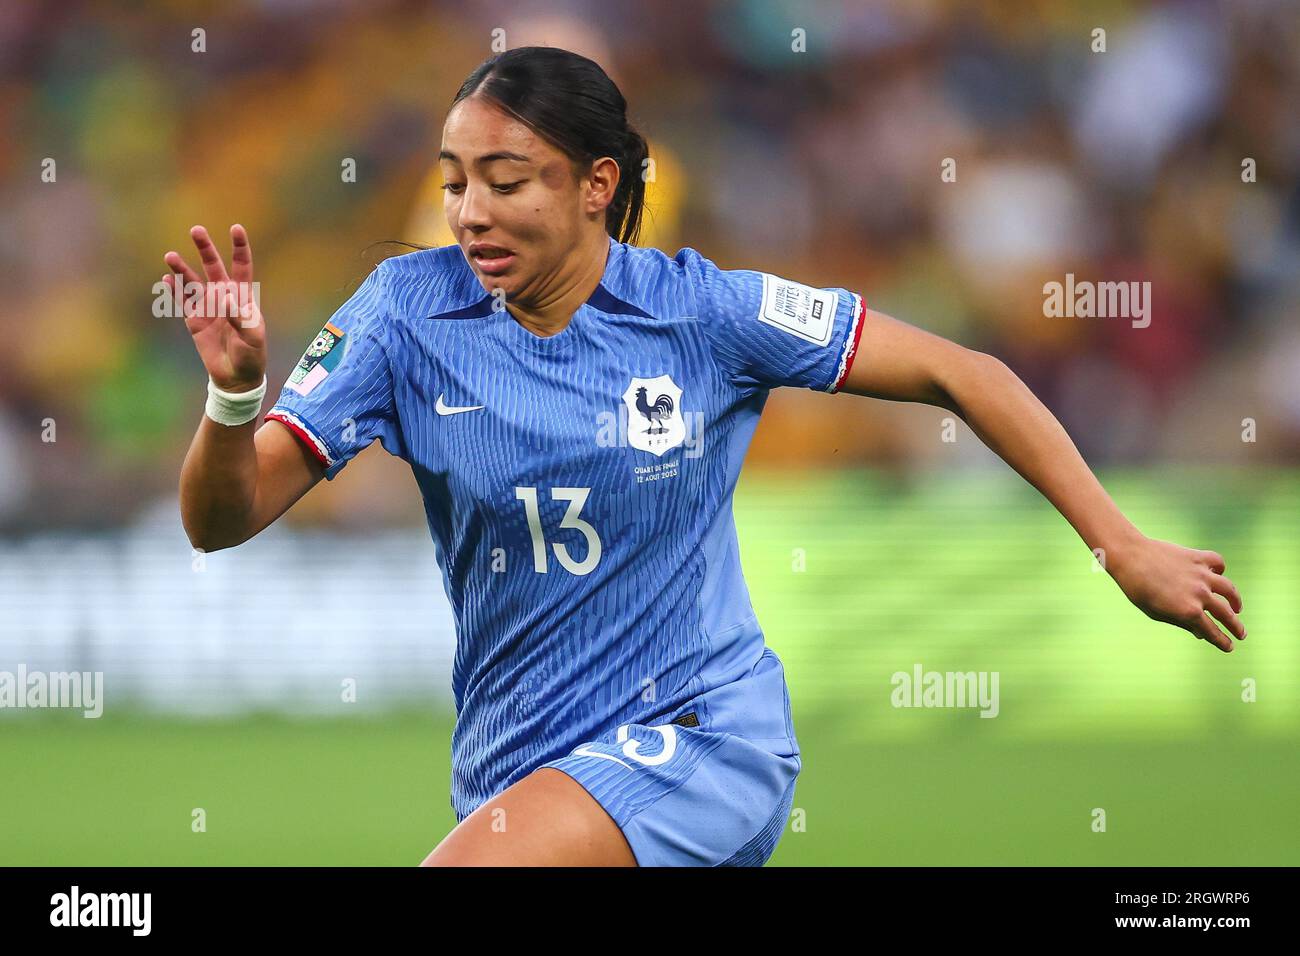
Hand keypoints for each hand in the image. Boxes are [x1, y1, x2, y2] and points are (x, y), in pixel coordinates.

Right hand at [163, 224, 265, 391]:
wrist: (237, 377)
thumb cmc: (252, 355)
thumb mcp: (253, 337)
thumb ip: (240, 317)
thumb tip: (225, 297)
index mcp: (243, 297)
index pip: (242, 266)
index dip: (240, 247)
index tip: (236, 228)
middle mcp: (224, 297)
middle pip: (213, 267)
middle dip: (205, 249)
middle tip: (196, 230)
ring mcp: (208, 308)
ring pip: (193, 283)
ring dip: (182, 269)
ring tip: (170, 256)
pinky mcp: (194, 322)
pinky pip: (182, 302)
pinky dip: (174, 291)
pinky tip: (167, 278)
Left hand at [1107, 536, 1245, 651]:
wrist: (1130, 557)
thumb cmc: (1137, 588)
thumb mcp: (1156, 613)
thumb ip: (1181, 623)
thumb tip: (1201, 633)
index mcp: (1188, 612)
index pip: (1212, 632)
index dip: (1223, 642)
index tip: (1229, 647)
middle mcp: (1199, 594)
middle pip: (1226, 614)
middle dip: (1236, 627)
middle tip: (1241, 634)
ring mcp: (1201, 575)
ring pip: (1228, 589)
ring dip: (1236, 600)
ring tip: (1237, 607)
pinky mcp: (1198, 557)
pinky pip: (1218, 562)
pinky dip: (1220, 568)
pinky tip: (1217, 574)